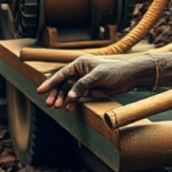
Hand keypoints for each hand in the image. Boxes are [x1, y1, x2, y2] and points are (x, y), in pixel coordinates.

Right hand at [36, 55, 150, 109]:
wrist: (131, 76)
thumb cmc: (115, 71)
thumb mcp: (98, 76)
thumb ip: (83, 85)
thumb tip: (70, 97)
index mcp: (80, 64)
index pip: (61, 74)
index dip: (50, 82)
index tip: (40, 90)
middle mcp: (80, 71)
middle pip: (63, 83)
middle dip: (55, 93)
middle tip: (49, 104)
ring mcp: (84, 80)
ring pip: (68, 90)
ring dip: (62, 98)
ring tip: (56, 107)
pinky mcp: (90, 89)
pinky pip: (77, 95)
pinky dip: (71, 100)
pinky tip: (66, 106)